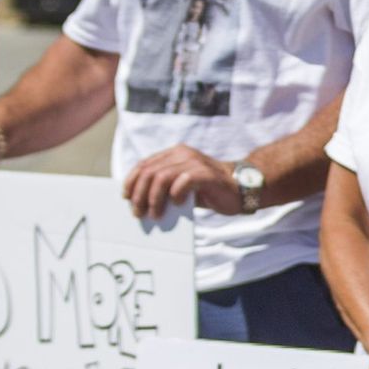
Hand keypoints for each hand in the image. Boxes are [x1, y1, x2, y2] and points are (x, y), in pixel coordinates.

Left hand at [122, 145, 247, 218]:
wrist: (242, 188)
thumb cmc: (209, 190)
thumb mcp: (182, 185)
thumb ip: (165, 186)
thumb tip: (140, 202)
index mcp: (175, 153)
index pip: (144, 164)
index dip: (131, 181)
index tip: (126, 198)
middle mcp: (183, 154)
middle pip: (149, 172)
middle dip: (140, 194)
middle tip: (138, 212)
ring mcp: (195, 162)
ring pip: (162, 177)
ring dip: (154, 199)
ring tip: (155, 214)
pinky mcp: (206, 173)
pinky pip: (183, 182)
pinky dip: (176, 195)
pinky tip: (179, 204)